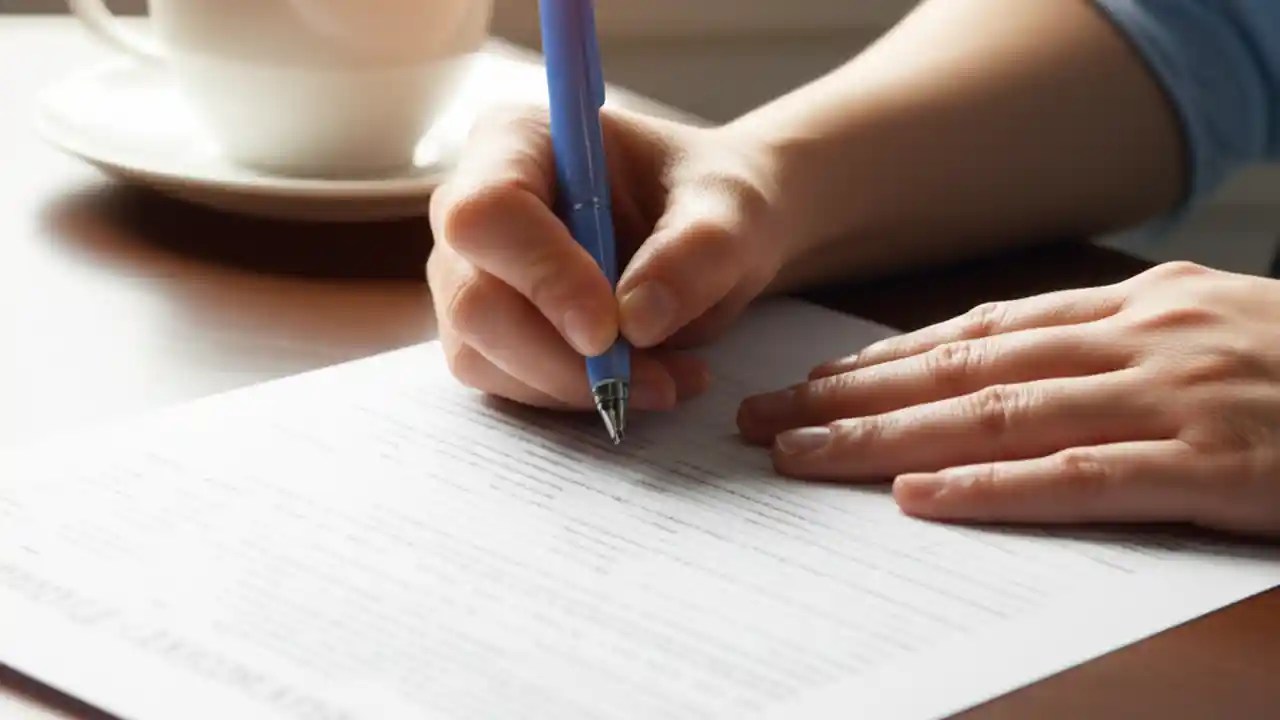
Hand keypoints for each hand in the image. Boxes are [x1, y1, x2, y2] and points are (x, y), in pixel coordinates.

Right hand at [428, 107, 782, 410]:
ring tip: (670, 379)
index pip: (488, 212)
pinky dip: (576, 398)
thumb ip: (696, 252)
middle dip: (561, 356)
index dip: (540, 275)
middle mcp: (472, 206)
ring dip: (577, 386)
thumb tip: (635, 320)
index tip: (609, 329)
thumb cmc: (713, 202)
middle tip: (655, 379)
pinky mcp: (485, 333)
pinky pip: (505, 383)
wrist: (715, 238)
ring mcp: (469, 274)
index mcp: (516, 141)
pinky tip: (644, 381)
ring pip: (481, 353)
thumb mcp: (732, 213)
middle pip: (473, 298)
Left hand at [737, 262, 1279, 536]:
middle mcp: (1139, 339)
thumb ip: (1104, 352)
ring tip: (803, 456)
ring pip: (997, 417)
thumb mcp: (1206, 334)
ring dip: (888, 439)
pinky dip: (994, 491)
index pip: (976, 332)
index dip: (884, 359)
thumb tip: (993, 381)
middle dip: (852, 396)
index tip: (810, 381)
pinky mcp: (1214, 466)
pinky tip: (920, 501)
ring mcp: (1175, 399)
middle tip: (765, 420)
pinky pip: (1082, 480)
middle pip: (962, 370)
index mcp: (1134, 306)